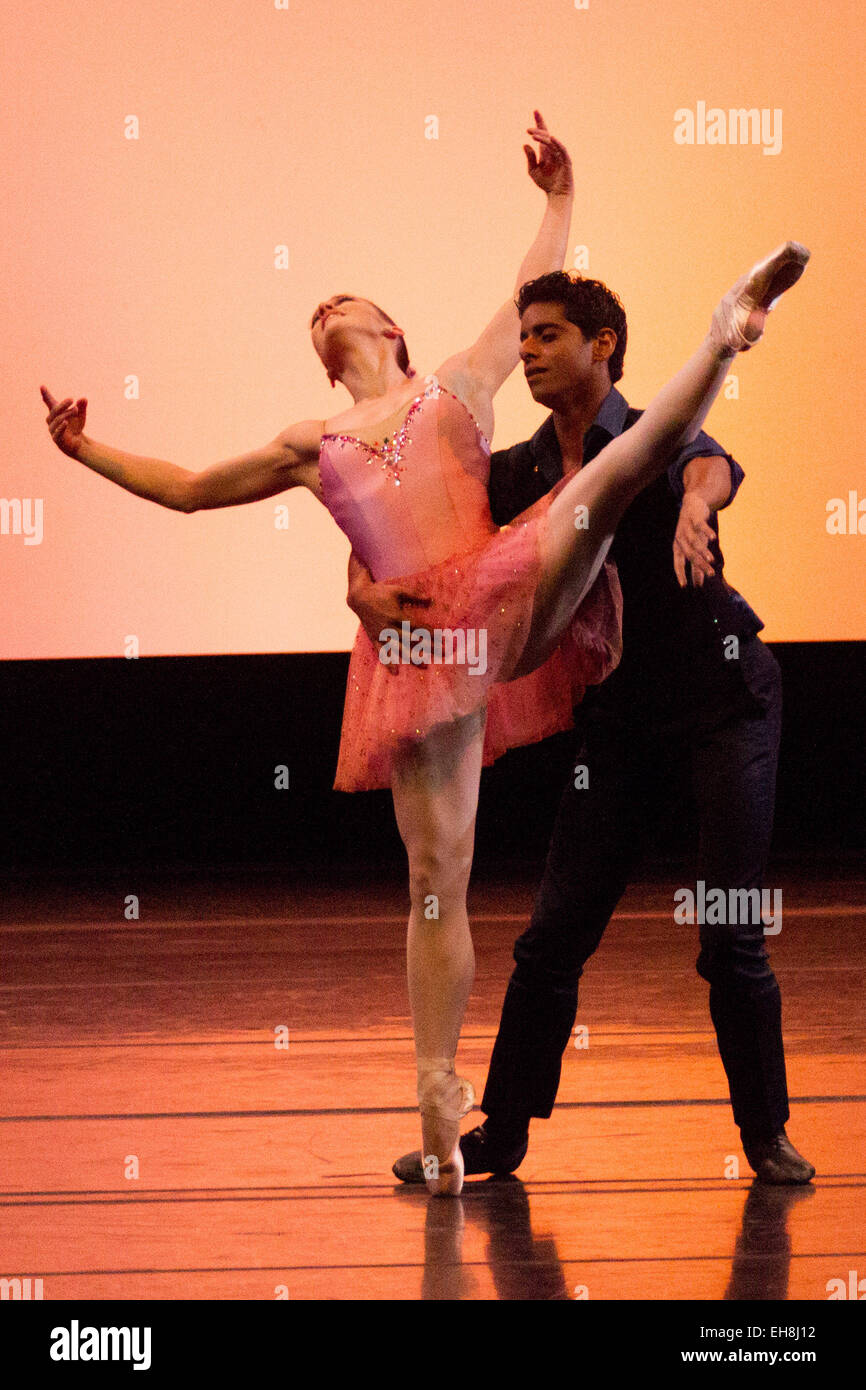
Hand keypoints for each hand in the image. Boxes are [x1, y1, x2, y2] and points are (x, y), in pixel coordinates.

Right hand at [41, 386, 86, 458]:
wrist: (77, 443)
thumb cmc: (75, 427)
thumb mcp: (80, 416)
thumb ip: (81, 407)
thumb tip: (84, 399)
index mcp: (56, 413)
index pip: (49, 403)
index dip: (46, 395)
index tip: (42, 386)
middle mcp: (52, 421)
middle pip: (54, 411)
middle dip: (62, 405)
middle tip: (71, 399)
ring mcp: (53, 430)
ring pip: (57, 420)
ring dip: (66, 414)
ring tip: (76, 410)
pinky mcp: (57, 439)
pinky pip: (57, 433)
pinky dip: (61, 427)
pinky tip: (65, 422)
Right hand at [347, 552, 431, 674]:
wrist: (359, 597)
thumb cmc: (381, 592)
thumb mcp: (398, 590)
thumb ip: (415, 595)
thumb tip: (431, 600)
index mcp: (397, 615)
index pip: (418, 627)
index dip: (431, 634)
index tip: (443, 640)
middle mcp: (390, 627)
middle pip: (412, 640)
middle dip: (428, 647)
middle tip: (442, 654)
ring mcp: (382, 634)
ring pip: (399, 649)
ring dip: (412, 657)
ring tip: (424, 665)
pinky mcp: (374, 639)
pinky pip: (382, 652)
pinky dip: (388, 662)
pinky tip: (395, 671)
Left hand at [524, 110, 572, 197]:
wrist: (556, 195)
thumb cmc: (546, 183)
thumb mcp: (533, 170)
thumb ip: (530, 158)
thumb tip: (525, 144)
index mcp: (546, 151)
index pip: (543, 133)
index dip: (540, 122)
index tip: (535, 111)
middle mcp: (554, 150)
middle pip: (547, 135)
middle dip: (539, 130)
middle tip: (528, 130)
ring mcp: (560, 155)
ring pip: (552, 142)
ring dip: (543, 138)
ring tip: (533, 136)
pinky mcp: (566, 161)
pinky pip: (562, 150)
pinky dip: (557, 143)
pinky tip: (551, 139)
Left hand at [673, 492, 715, 587]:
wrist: (693, 503)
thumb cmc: (693, 531)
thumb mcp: (694, 547)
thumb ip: (695, 565)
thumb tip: (698, 585)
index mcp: (678, 547)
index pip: (678, 563)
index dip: (680, 574)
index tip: (685, 586)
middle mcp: (680, 538)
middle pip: (690, 554)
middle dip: (699, 565)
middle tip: (710, 576)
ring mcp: (686, 527)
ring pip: (695, 542)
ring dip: (703, 551)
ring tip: (711, 560)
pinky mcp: (695, 518)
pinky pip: (700, 526)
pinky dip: (707, 531)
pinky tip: (713, 538)